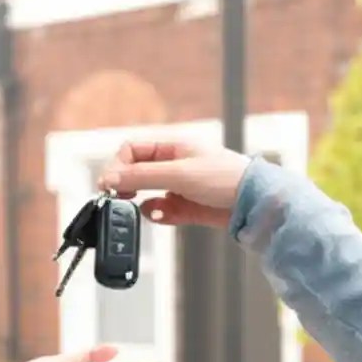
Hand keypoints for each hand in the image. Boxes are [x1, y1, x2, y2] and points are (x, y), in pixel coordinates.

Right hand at [97, 139, 251, 227]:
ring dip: (140, 202)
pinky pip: (159, 210)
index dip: (117, 166)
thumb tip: (110, 178)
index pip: (132, 150)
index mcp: (172, 146)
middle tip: (117, 198)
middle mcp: (172, 164)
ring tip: (144, 207)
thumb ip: (142, 176)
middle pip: (135, 171)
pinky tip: (162, 214)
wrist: (252, 203)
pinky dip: (157, 214)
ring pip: (145, 193)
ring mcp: (177, 186)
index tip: (109, 185)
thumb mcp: (178, 173)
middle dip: (125, 185)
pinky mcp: (184, 206)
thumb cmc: (225, 177)